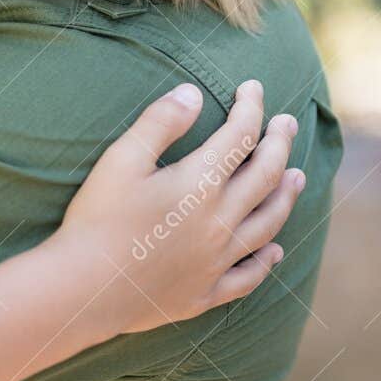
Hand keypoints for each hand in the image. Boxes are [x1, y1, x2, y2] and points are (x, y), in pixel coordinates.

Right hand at [53, 80, 304, 334]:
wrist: (82, 290)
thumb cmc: (96, 220)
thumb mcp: (121, 160)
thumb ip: (160, 122)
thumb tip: (194, 92)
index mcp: (200, 184)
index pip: (240, 135)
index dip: (251, 107)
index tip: (254, 87)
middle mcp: (219, 221)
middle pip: (266, 176)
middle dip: (280, 144)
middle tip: (288, 123)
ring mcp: (216, 261)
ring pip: (267, 224)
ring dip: (286, 196)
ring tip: (298, 177)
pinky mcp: (204, 293)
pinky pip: (248, 277)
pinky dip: (266, 262)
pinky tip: (274, 252)